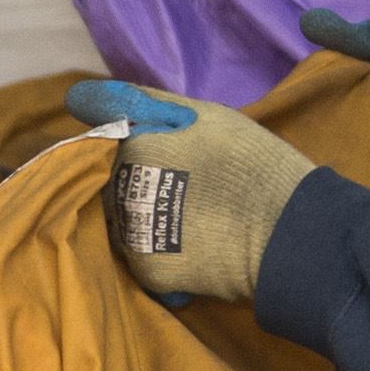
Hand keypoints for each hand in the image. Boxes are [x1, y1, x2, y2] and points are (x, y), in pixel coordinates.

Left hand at [67, 78, 318, 303]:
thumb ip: (144, 103)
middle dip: (137, 186)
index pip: (98, 144)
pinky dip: (162, 256)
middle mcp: (121, 188)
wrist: (290, 229)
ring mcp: (131, 232)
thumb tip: (79, 99)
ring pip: (124, 224)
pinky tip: (196, 248)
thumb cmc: (254, 163)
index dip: (124, 149)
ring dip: (146, 222)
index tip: (155, 155)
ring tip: (195, 221)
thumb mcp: (204, 115)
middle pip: (112, 186)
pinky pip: (143, 260)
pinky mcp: (148, 271)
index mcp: (132, 143)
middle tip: (190, 191)